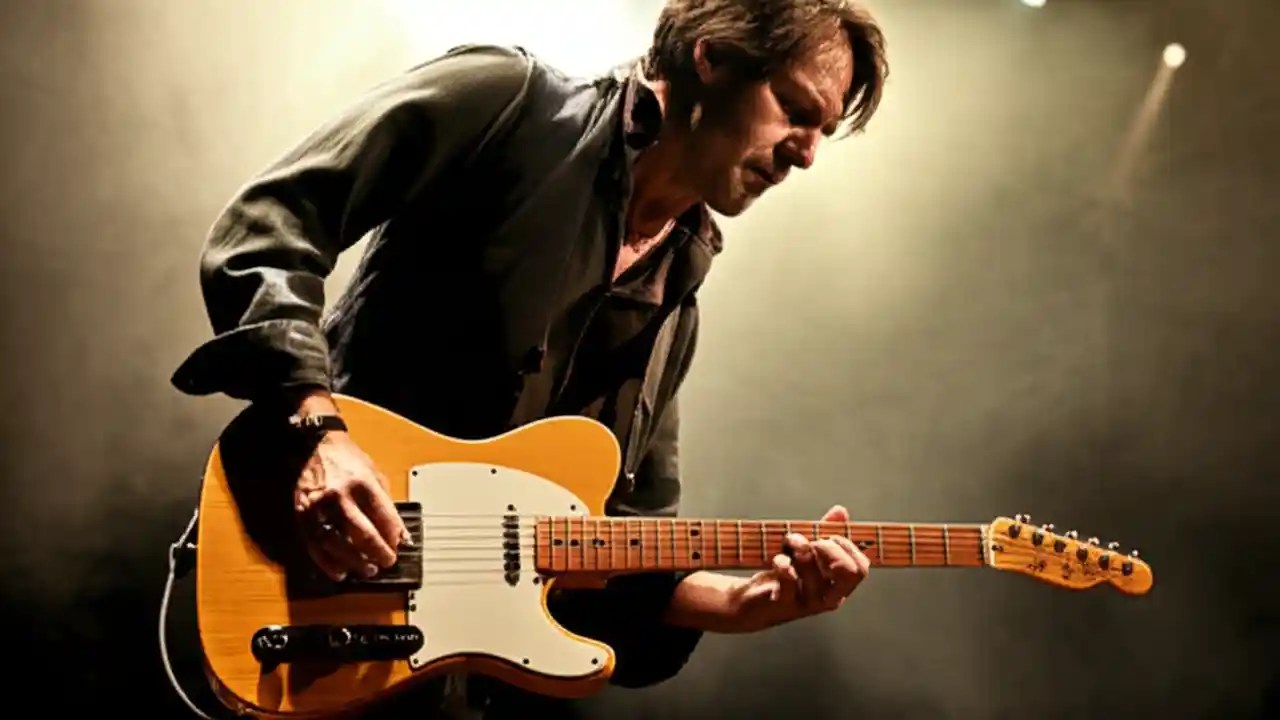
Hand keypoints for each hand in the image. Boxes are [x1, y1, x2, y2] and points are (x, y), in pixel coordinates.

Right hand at [293, 430, 408, 581]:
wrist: (315, 448)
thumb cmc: (348, 462)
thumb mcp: (376, 477)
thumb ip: (389, 507)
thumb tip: (402, 536)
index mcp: (362, 483)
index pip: (383, 516)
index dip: (394, 536)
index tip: (399, 546)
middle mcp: (340, 496)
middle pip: (363, 534)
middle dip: (378, 553)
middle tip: (387, 562)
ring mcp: (319, 508)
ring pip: (338, 544)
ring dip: (356, 562)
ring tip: (368, 569)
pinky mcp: (303, 517)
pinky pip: (315, 547)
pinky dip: (329, 564)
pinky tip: (341, 572)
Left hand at [732, 505, 869, 630]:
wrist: (749, 601)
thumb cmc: (780, 575)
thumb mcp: (804, 550)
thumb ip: (824, 532)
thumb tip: (840, 511)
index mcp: (837, 586)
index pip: (860, 568)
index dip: (846, 546)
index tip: (826, 536)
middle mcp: (827, 598)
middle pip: (850, 573)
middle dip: (830, 548)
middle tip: (812, 542)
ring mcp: (807, 603)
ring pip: (816, 573)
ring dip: (801, 549)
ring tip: (788, 543)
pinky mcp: (783, 604)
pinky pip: (790, 582)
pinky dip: (783, 564)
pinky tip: (778, 559)